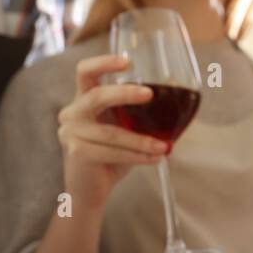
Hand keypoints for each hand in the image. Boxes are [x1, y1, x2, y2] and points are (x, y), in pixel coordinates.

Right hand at [58, 54, 167, 209]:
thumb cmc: (111, 155)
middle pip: (96, 96)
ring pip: (113, 132)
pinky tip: (157, 159)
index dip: (103, 63)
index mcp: (84, 99)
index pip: (85, 72)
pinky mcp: (77, 153)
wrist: (90, 190)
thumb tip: (182, 107)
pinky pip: (114, 152)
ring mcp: (71, 133)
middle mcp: (72, 112)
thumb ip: (138, 115)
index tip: (128, 62)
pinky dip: (138, 156)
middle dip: (124, 93)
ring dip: (143, 141)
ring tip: (165, 146)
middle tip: (150, 94)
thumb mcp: (124, 129)